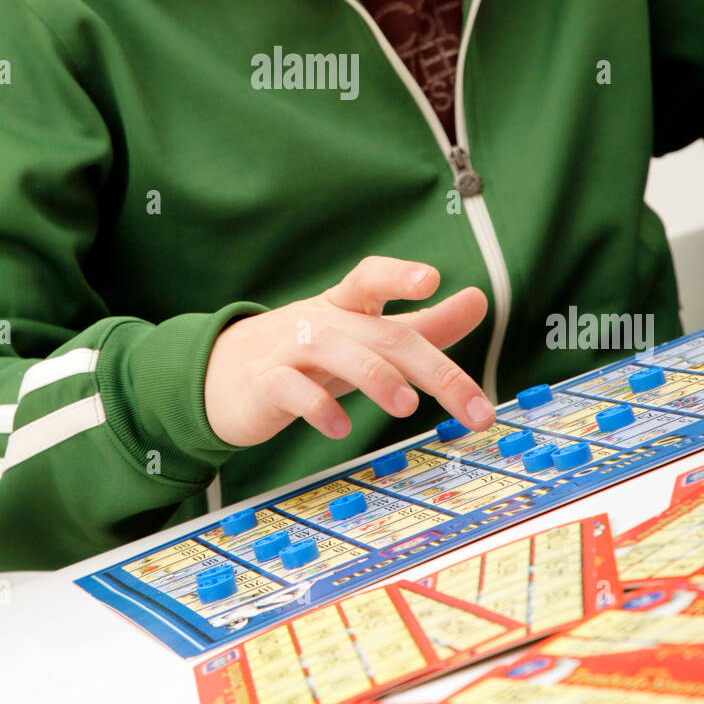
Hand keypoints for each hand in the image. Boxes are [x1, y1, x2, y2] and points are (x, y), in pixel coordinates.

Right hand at [204, 255, 491, 447]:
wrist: (224, 375)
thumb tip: (479, 300)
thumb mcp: (367, 336)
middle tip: (475, 406)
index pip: (371, 278)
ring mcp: (290, 350)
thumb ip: (425, 324)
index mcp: (348, 306)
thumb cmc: (310, 353)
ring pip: (335, 352)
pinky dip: (316, 407)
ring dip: (375, 376)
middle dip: (434, 370)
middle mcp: (322, 321)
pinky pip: (290, 390)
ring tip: (407, 405)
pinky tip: (340, 427)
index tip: (431, 279)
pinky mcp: (265, 384)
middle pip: (382, 334)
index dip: (399, 276)